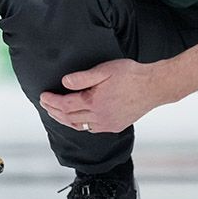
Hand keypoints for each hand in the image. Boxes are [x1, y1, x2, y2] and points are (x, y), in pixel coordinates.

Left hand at [39, 59, 162, 133]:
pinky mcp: (115, 126)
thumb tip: (64, 83)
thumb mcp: (105, 70)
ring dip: (64, 120)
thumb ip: (82, 77)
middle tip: (44, 104)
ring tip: (55, 113)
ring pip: (79, 126)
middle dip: (53, 111)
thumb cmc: (131, 75)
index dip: (51, 101)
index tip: (43, 96)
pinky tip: (77, 119)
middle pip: (68, 118)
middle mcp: (99, 117)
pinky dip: (80, 125)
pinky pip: (91, 129)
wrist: (154, 87)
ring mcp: (107, 124)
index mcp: (94, 102)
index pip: (65, 105)